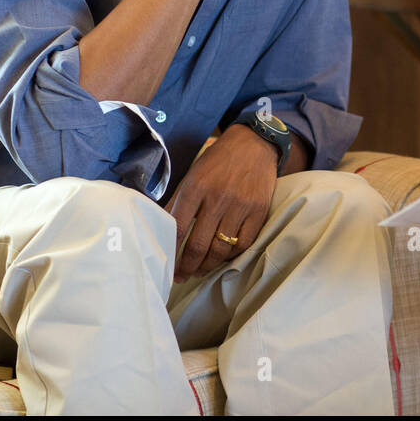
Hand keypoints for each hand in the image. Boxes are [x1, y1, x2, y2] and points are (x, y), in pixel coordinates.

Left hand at [166, 123, 279, 282]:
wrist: (254, 144)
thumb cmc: (218, 160)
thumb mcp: (193, 174)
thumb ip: (178, 201)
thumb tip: (161, 227)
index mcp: (196, 187)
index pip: (178, 228)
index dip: (170, 252)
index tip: (167, 265)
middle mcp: (218, 198)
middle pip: (198, 245)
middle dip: (187, 267)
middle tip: (181, 276)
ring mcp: (240, 206)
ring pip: (221, 250)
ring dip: (207, 266)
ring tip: (199, 270)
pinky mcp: (259, 211)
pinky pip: (243, 244)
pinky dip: (231, 256)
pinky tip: (221, 258)